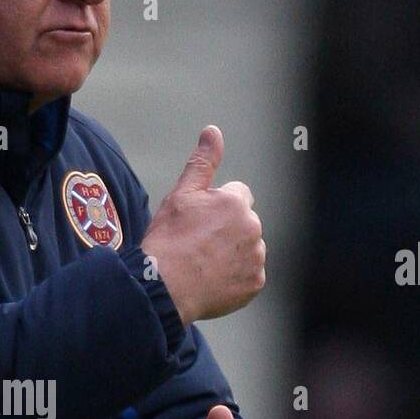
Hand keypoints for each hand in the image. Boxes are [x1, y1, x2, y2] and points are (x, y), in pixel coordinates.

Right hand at [140, 125, 265, 325]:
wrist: (164, 286)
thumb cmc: (168, 241)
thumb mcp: (180, 195)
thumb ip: (202, 162)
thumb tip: (213, 132)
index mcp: (236, 203)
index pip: (238, 196)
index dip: (216, 208)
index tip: (199, 223)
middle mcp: (252, 228)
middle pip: (244, 223)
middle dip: (227, 230)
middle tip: (198, 245)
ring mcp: (255, 257)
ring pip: (248, 249)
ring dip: (232, 253)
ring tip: (203, 264)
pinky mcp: (254, 282)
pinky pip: (249, 275)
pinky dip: (235, 277)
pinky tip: (212, 279)